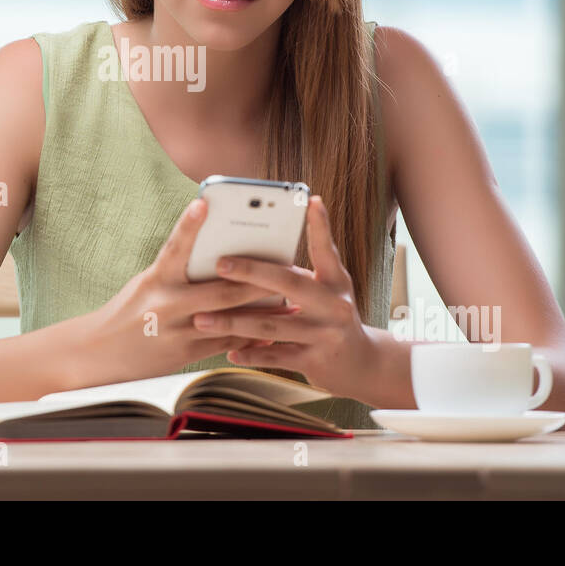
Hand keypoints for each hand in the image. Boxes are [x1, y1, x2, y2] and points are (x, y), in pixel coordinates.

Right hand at [77, 196, 291, 387]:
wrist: (98, 354)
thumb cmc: (128, 310)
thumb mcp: (147, 283)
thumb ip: (180, 271)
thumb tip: (221, 257)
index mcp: (155, 280)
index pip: (174, 248)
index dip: (188, 226)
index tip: (202, 204)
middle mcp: (167, 305)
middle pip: (219, 291)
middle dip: (256, 280)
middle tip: (285, 267)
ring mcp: (177, 333)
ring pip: (229, 320)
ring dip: (262, 311)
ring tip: (290, 301)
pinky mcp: (185, 354)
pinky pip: (224, 344)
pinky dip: (249, 336)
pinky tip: (271, 331)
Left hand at [188, 195, 375, 401]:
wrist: (363, 365)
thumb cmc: (333, 317)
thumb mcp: (330, 290)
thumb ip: (303, 272)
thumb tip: (261, 246)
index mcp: (336, 282)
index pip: (326, 249)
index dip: (320, 225)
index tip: (309, 200)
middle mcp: (334, 306)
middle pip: (290, 283)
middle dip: (251, 272)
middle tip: (219, 264)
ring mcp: (324, 334)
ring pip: (272, 325)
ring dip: (234, 322)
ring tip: (201, 319)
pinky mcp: (314, 361)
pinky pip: (275, 356)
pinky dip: (251, 354)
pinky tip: (228, 352)